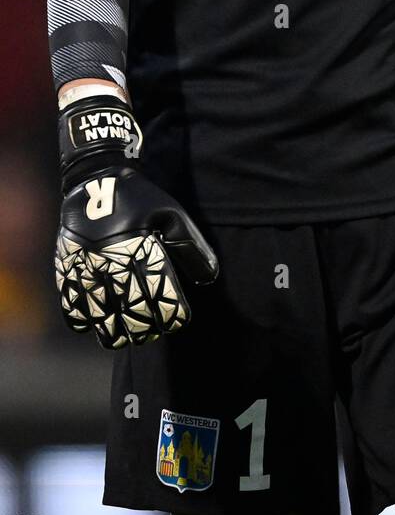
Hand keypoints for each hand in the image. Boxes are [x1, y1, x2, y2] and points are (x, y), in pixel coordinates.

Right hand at [55, 95, 217, 347]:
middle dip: (146, 328)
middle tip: (154, 332)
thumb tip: (209, 278)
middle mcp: (112, 260)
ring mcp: (85, 265)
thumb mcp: (173, 215)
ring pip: (100, 315)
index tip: (179, 320)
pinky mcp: (66, 266)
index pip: (159, 295)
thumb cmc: (141, 199)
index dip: (172, 315)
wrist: (96, 178)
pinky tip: (94, 325)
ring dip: (115, 332)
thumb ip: (192, 247)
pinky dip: (82, 320)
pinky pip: (71, 304)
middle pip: (130, 311)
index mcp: (141, 247)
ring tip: (126, 336)